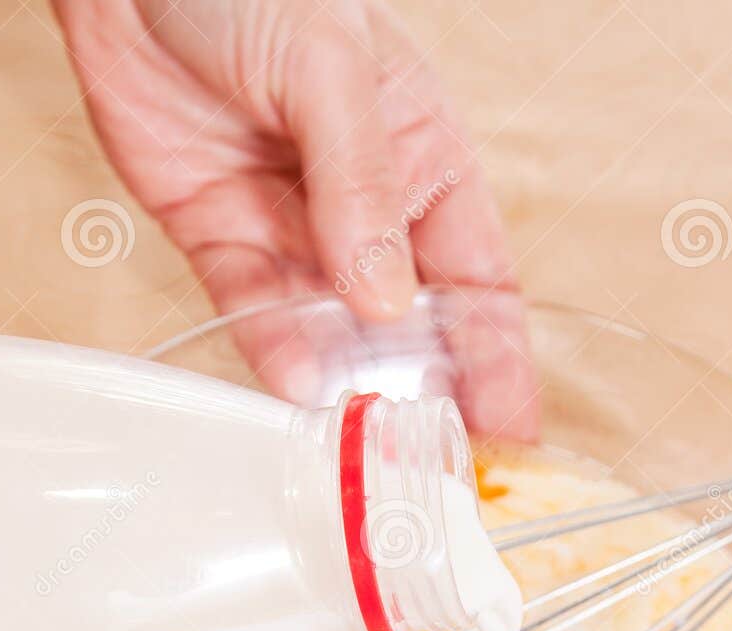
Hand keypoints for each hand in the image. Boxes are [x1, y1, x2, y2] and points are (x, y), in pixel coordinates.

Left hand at [53, 0, 535, 436]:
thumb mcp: (331, 69)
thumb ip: (360, 184)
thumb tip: (389, 296)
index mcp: (424, 159)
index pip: (477, 277)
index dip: (497, 356)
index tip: (509, 427)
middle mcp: (365, 208)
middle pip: (406, 323)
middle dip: (421, 391)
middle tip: (429, 459)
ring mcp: (293, 229)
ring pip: (327, 330)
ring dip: (343, 383)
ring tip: (360, 439)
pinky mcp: (222, 240)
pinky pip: (252, 311)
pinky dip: (270, 350)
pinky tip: (294, 385)